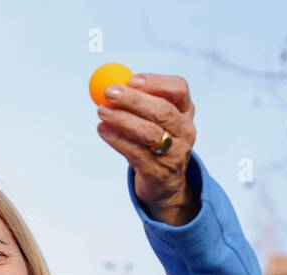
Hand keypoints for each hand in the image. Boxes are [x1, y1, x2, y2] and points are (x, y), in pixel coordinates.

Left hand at [95, 72, 198, 225]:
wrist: (164, 182)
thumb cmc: (155, 140)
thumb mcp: (155, 118)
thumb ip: (140, 100)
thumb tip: (112, 84)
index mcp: (185, 110)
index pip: (179, 89)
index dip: (156, 83)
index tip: (132, 80)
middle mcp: (184, 130)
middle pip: (162, 111)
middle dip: (134, 100)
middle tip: (110, 92)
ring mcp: (174, 153)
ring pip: (149, 133)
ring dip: (122, 120)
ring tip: (101, 111)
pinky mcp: (158, 171)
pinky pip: (135, 153)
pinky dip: (117, 140)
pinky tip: (103, 130)